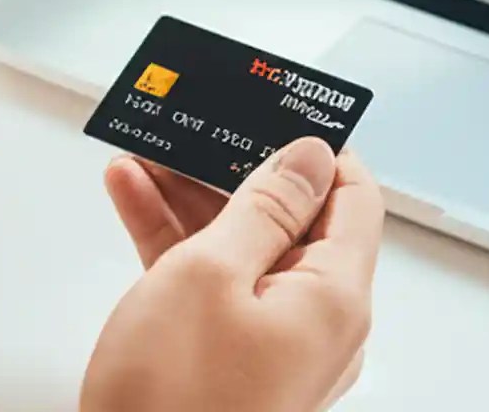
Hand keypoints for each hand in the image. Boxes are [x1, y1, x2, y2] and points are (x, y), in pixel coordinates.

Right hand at [84, 138, 384, 411]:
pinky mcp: (230, 356)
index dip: (317, 145)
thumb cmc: (172, 406)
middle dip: (236, 165)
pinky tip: (135, 198)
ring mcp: (272, 341)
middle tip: (201, 123)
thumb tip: (307, 156)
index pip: (353, 196)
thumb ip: (262, 206)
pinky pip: (214, 282)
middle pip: (290, 217)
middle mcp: (316, 321)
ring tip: (150, 150)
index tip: (276, 107)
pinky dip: (176, 239)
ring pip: (243, 245)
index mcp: (335, 298)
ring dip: (195, 195)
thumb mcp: (210, 274)